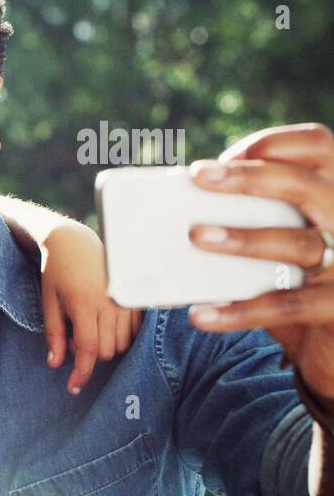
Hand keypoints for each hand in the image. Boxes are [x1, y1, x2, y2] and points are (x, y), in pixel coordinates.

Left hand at [40, 221, 143, 393]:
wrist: (76, 243)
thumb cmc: (57, 273)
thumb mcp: (49, 304)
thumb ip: (54, 335)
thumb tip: (56, 364)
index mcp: (84, 304)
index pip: (88, 349)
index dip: (81, 373)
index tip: (73, 388)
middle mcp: (110, 303)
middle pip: (106, 351)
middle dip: (88, 355)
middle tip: (73, 336)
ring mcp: (126, 300)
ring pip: (122, 345)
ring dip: (104, 346)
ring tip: (88, 326)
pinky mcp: (136, 299)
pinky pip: (134, 332)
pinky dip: (119, 337)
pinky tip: (104, 324)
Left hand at [187, 123, 333, 399]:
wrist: (331, 352)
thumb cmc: (295, 287)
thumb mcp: (277, 249)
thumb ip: (249, 226)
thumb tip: (176, 214)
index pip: (319, 147)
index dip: (275, 143)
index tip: (226, 156)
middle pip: (307, 187)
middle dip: (251, 177)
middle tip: (198, 176)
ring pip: (299, 243)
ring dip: (242, 238)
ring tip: (195, 236)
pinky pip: (289, 306)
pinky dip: (241, 310)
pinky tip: (202, 313)